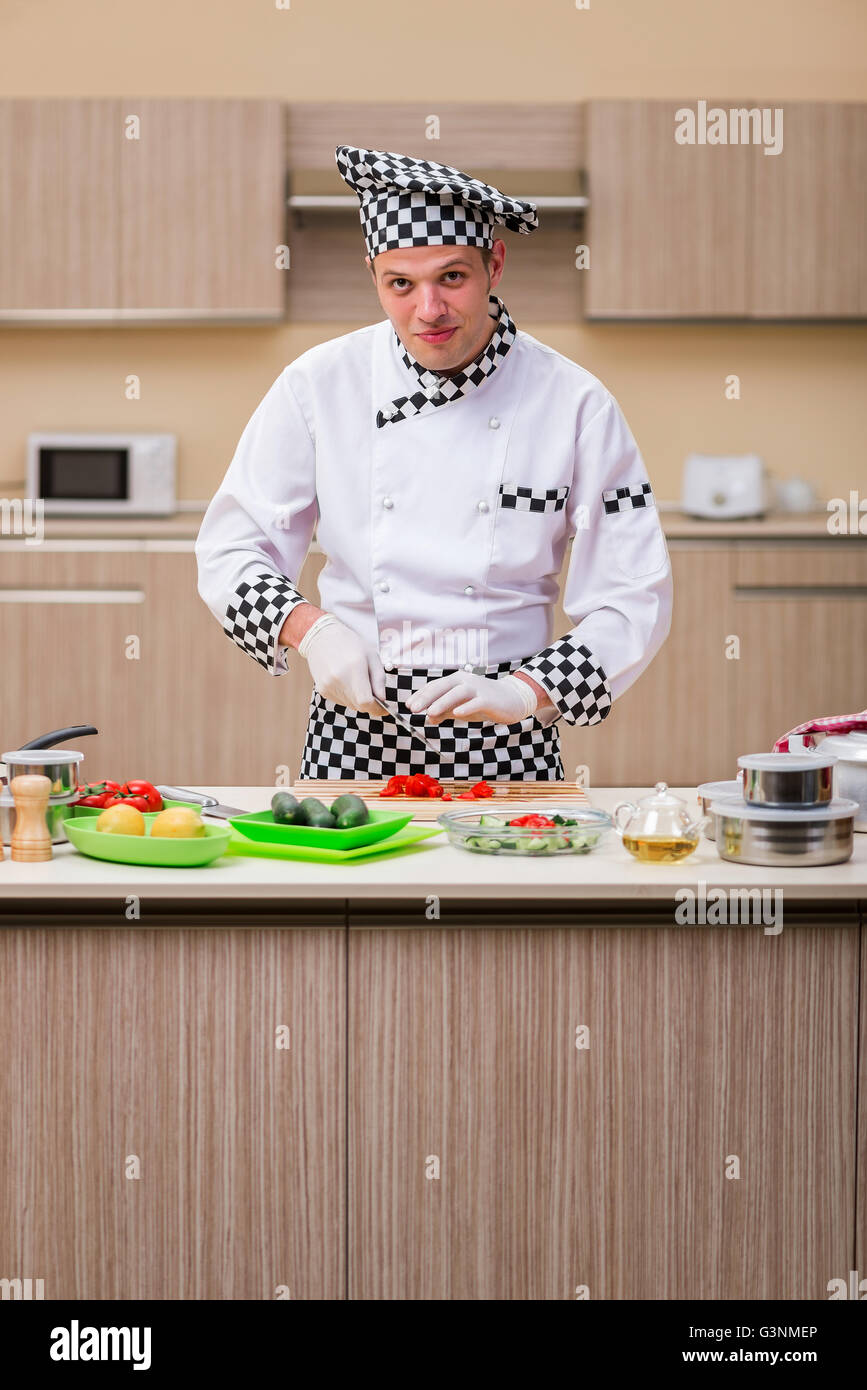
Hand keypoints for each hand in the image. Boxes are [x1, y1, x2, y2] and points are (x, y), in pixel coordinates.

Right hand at [298, 615, 385, 714]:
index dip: (377, 709)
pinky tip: (346, 680)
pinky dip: (348, 696)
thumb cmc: (350, 643)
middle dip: (369, 703)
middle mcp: (339, 679)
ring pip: (350, 705)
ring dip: (358, 699)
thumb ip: (379, 679)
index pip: (366, 701)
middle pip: (359, 706)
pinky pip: (341, 701)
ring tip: (356, 680)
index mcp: (354, 667)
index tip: (384, 708)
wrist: (321, 638)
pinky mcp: (322, 690)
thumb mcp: (371, 655)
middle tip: (372, 690)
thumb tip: (382, 699)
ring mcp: (328, 686)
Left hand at [407, 671, 537, 725]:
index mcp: (456, 682)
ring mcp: (478, 689)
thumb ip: (445, 711)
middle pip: (443, 686)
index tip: (408, 705)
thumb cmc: (484, 702)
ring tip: (430, 712)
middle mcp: (465, 681)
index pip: (435, 686)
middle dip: (426, 697)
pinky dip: (467, 707)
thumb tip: (428, 718)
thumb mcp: (461, 707)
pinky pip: (476, 702)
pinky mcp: (489, 699)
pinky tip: (457, 714)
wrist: (513, 699)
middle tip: (412, 709)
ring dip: (443, 702)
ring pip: (458, 693)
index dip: (421, 695)